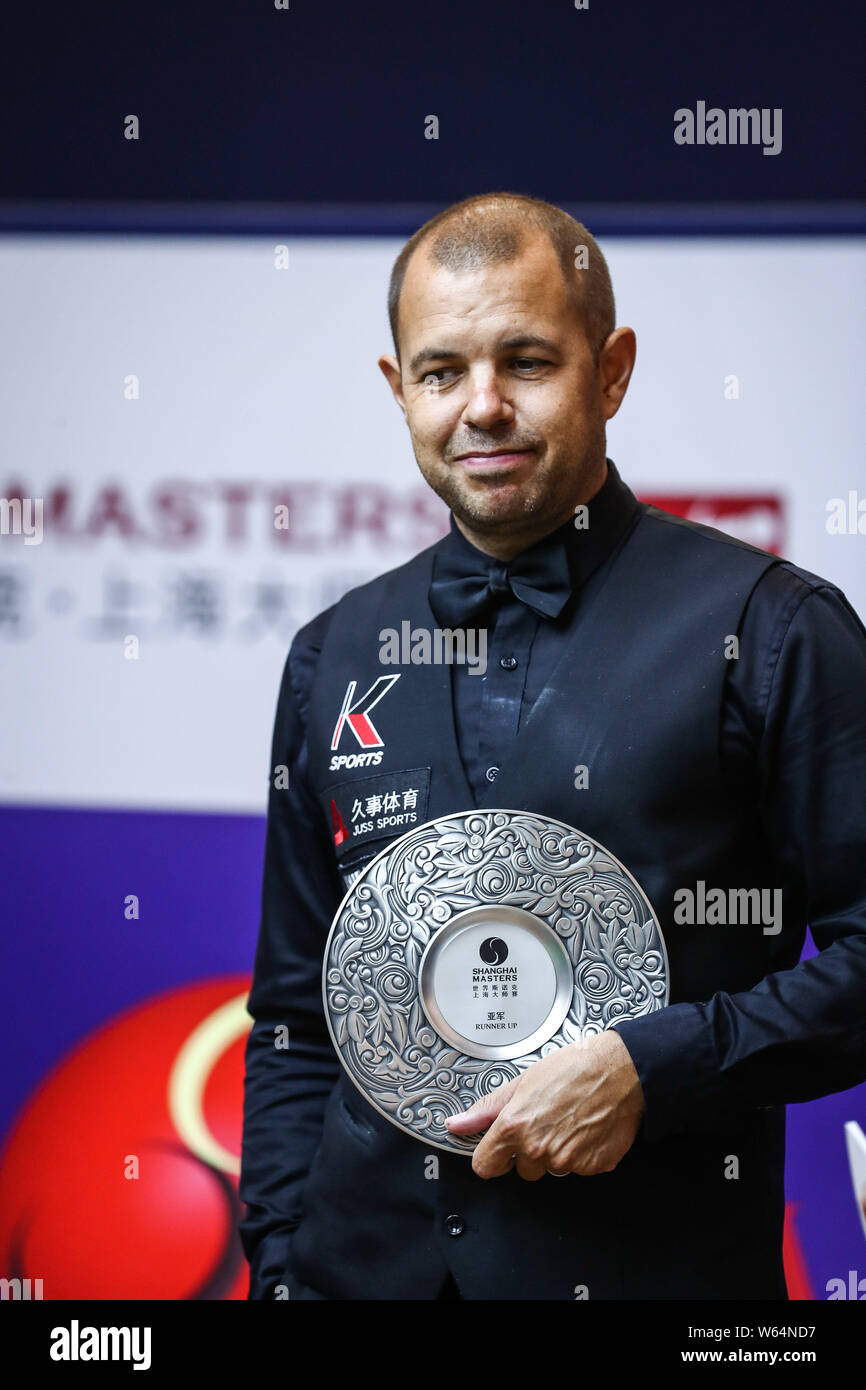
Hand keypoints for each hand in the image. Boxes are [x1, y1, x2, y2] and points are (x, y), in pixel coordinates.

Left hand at [444, 1030, 644, 1180]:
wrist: (621, 1070)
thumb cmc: (574, 1068)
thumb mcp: (522, 1082)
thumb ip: (487, 1109)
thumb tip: (456, 1125)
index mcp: (515, 1127)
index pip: (484, 1166)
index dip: (491, 1155)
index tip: (499, 1147)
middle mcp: (538, 1149)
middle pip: (521, 1169)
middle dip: (529, 1151)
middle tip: (545, 1121)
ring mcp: (567, 1161)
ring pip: (551, 1168)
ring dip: (556, 1151)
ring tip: (568, 1120)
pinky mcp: (593, 1167)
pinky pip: (579, 1168)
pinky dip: (582, 1153)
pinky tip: (586, 1128)